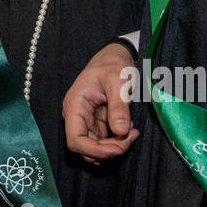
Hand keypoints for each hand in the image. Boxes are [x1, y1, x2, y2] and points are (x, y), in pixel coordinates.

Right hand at [62, 42, 139, 162]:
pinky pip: (103, 142)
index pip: (75, 140)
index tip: (117, 149)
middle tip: (131, 137)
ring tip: (132, 132)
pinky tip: (129, 129)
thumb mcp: (118, 81)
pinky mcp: (96, 123)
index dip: (94, 151)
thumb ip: (119, 106)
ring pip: (94, 148)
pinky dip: (116, 141)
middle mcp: (77, 116)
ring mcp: (86, 121)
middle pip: (85, 148)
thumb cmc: (113, 64)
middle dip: (108, 150)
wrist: (115, 56)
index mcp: (74, 106)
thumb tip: (121, 131)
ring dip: (113, 148)